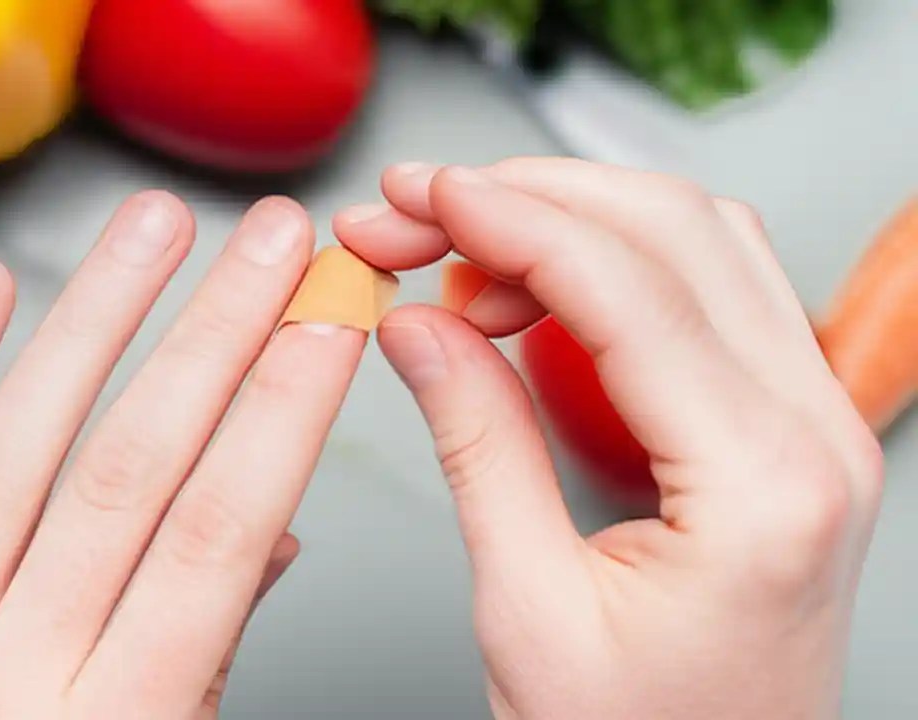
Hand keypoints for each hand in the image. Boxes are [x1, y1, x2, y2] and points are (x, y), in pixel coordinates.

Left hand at [0, 193, 363, 718]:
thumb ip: (216, 659)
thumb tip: (263, 538)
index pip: (214, 541)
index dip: (278, 422)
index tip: (328, 330)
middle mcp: (12, 679)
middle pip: (128, 477)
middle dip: (213, 341)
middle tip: (272, 244)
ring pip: (10, 458)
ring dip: (90, 327)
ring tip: (153, 232)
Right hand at [335, 158, 882, 718]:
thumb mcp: (528, 610)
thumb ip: (476, 445)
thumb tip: (420, 326)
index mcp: (762, 488)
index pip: (627, 290)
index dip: (508, 220)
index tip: (421, 198)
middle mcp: (816, 438)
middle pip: (677, 231)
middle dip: (531, 198)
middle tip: (417, 213)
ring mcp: (816, 427)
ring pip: (700, 243)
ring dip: (572, 220)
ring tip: (459, 257)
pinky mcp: (787, 430)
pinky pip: (708, 293)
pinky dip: (609, 265)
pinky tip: (528, 295)